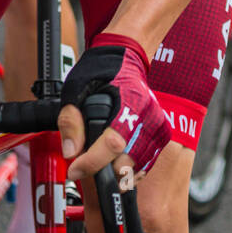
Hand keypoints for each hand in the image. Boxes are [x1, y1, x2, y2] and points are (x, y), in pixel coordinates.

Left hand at [58, 37, 169, 184]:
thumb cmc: (103, 72)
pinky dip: (128, 169)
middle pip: (126, 163)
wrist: (126, 61)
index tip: (74, 169)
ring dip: (115, 172)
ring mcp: (157, 128)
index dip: (91, 162)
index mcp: (131, 102)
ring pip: (136, 169)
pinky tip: (115, 159)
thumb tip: (71, 151)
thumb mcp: (77, 88)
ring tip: (99, 157)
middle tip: (86, 161)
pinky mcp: (160, 137)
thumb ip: (71, 120)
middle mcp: (149, 117)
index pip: (112, 144)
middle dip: (102, 169)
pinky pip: (144, 166)